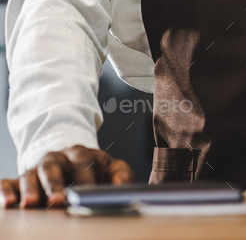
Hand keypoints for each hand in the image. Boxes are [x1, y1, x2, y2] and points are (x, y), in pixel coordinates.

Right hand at [0, 145, 133, 208]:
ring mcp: (36, 169)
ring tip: (30, 205)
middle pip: (53, 166)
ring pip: (30, 174)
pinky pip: (10, 183)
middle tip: (59, 200)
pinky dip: (7, 192)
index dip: (85, 178)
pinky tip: (9, 204)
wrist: (73, 163)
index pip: (82, 162)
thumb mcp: (112, 168)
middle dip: (55, 183)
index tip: (88, 193)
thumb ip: (122, 175)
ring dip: (30, 189)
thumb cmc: (94, 170)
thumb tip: (121, 187)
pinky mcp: (21, 182)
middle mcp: (56, 158)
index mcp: (80, 153)